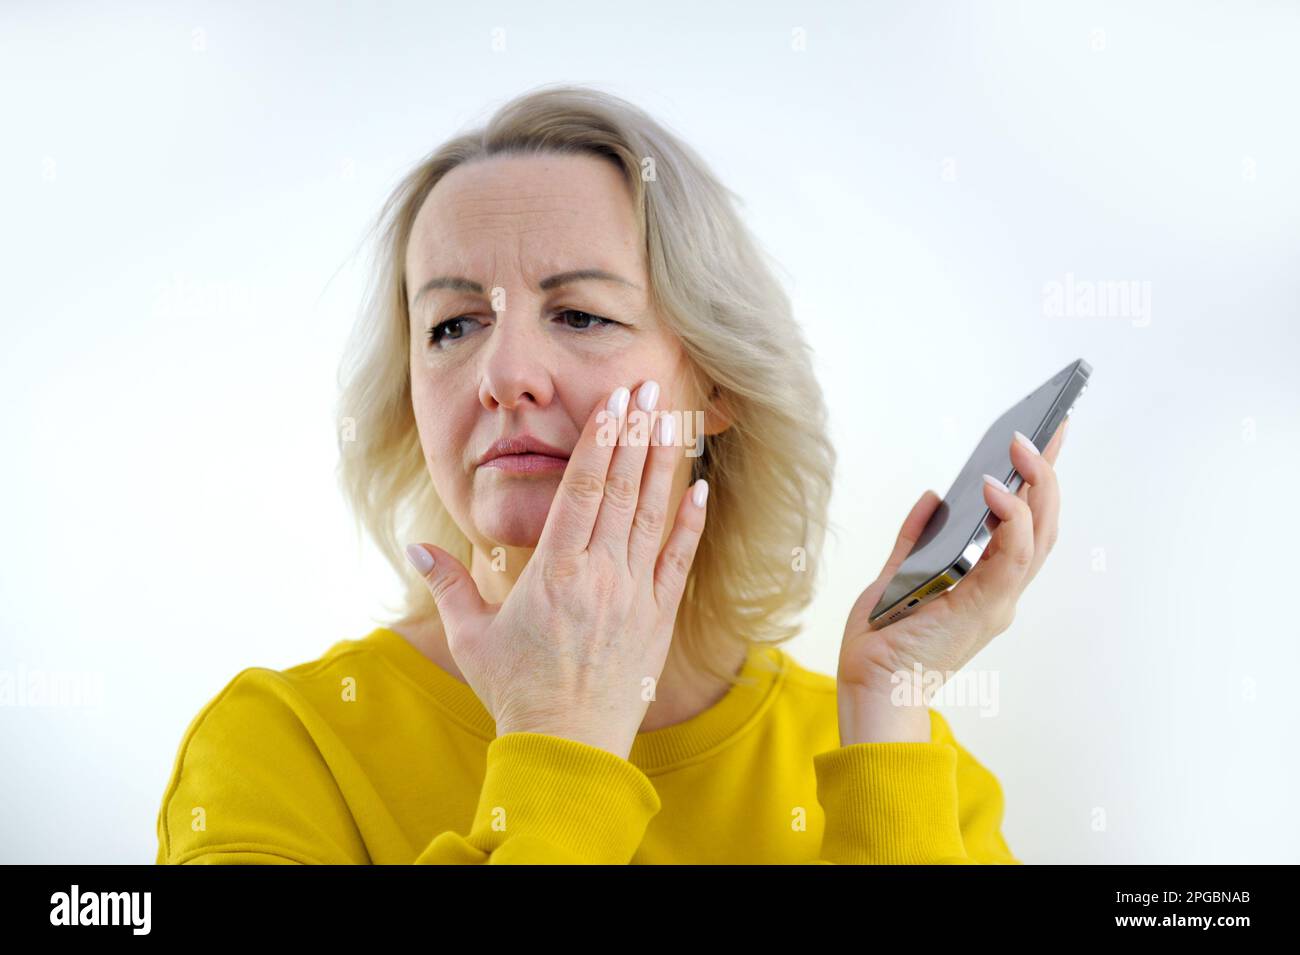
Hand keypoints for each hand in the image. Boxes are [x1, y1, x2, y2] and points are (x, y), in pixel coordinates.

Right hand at [404, 381, 708, 760]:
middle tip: (648, 386)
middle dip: (636, 433)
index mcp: (554, 572)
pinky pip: (679, 560)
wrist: (567, 747)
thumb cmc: (515, 690)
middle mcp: (600, 575)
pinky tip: (700, 487)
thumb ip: (446, 583)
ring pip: (652, 515)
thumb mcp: (470, 636)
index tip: (612, 401)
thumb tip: (414, 543)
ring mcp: (635, 595)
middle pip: (621, 490)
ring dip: (664, 463)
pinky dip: (690, 522)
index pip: (581, 490)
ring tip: (673, 418)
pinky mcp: (659, 618)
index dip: (599, 440)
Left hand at [836, 418, 1067, 743]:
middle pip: (1044, 524)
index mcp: (987, 583)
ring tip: (1021, 446)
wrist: (870, 687)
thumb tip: (935, 496)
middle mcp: (1002, 591)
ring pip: (1038, 535)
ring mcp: (996, 600)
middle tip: (1044, 428)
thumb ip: (917, 538)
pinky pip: (1011, 558)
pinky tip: (994, 488)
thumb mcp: (898, 574)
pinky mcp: (982, 608)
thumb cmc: (884, 641)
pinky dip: (1011, 521)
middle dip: (1047, 472)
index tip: (1047, 437)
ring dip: (1036, 486)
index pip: (1028, 525)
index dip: (1041, 483)